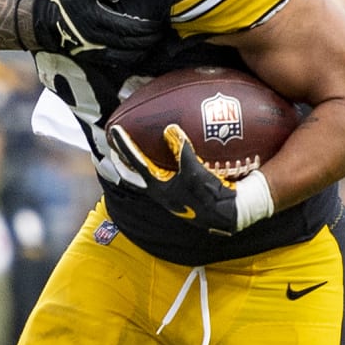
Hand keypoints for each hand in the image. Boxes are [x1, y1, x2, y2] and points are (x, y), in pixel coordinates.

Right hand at [30, 0, 161, 55]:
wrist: (50, 24)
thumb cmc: (68, 1)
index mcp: (95, 17)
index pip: (127, 26)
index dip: (145, 26)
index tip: (157, 21)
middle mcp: (97, 36)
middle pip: (131, 42)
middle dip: (150, 37)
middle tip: (162, 30)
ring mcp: (96, 49)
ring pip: (128, 54)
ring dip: (144, 49)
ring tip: (155, 40)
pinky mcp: (96, 57)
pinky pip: (120, 61)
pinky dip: (134, 58)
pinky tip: (142, 51)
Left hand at [108, 123, 272, 235]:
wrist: (230, 215)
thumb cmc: (210, 196)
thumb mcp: (195, 172)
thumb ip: (182, 150)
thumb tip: (170, 129)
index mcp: (158, 188)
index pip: (135, 163)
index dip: (124, 145)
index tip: (114, 130)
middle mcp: (160, 191)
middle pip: (134, 172)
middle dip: (124, 158)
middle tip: (115, 143)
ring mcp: (170, 191)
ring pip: (148, 173)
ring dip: (140, 161)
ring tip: (135, 146)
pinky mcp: (182, 190)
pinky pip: (167, 172)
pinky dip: (163, 161)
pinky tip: (167, 154)